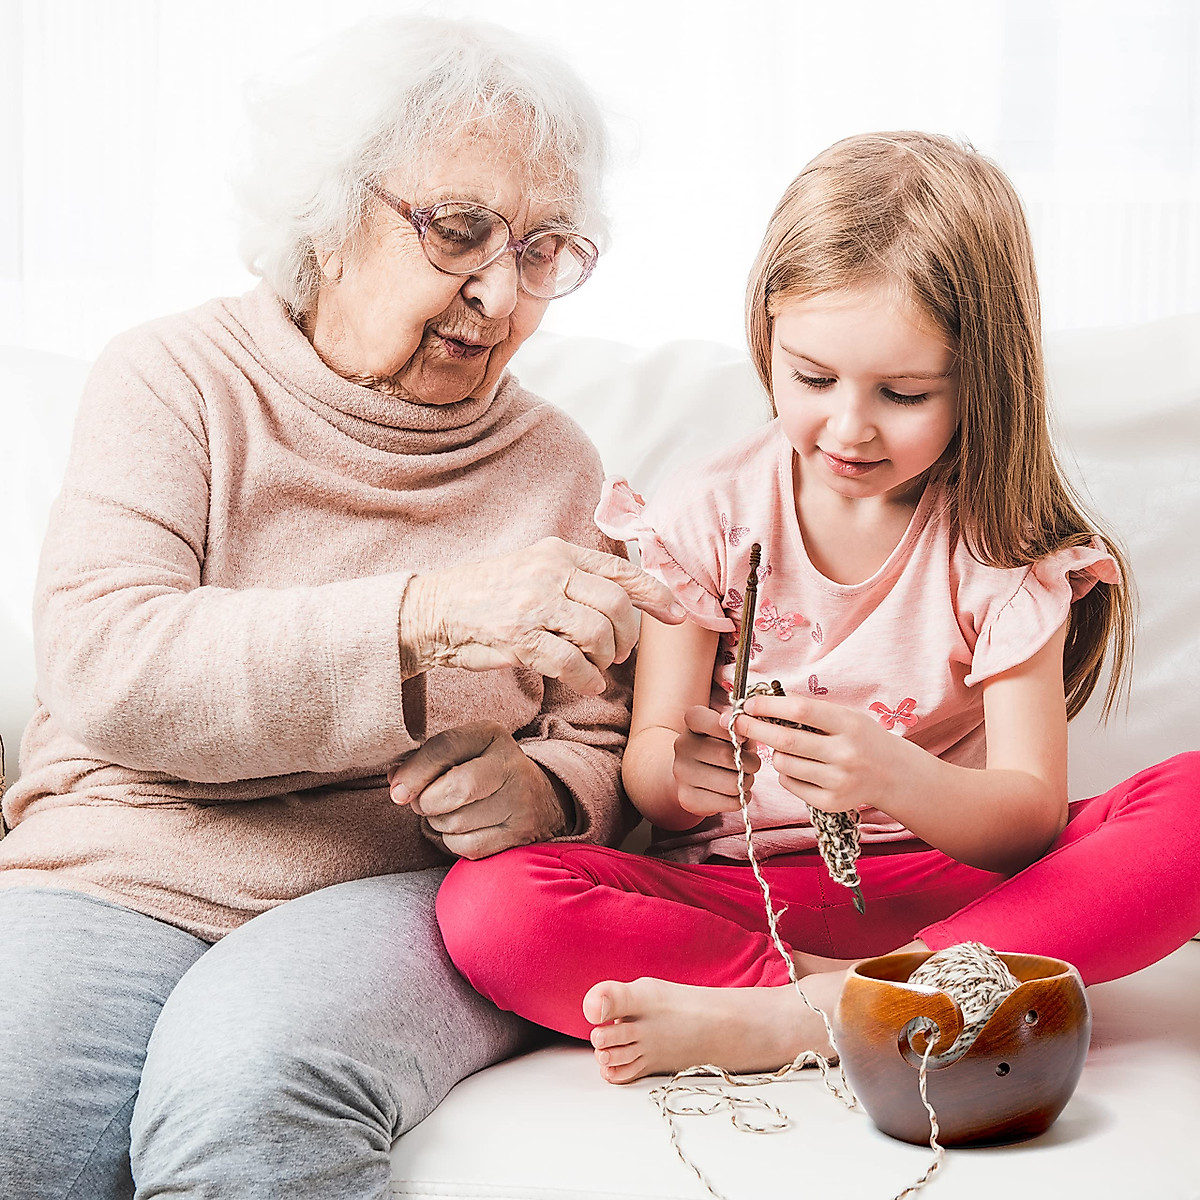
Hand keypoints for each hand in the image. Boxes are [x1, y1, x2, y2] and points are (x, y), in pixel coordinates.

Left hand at [388, 721, 569, 858]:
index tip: (397, 791)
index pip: (444, 748)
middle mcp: (510, 765)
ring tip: (449, 813)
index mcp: (491, 735)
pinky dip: (454, 842)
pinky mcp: (519, 834)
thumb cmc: (483, 771)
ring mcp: (519, 801)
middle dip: (427, 802)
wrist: (540, 798)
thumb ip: (425, 761)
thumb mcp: (461, 752)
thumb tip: (395, 779)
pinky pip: (467, 847)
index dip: (414, 773)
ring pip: (456, 823)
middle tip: (424, 803)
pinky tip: (464, 829)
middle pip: (454, 789)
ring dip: (439, 823)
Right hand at [400, 537, 684, 695]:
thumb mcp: (534, 569)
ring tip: (598, 667)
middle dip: (629, 636)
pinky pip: (571, 662)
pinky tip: (585, 682)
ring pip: (598, 633)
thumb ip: (576, 579)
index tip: (677, 615)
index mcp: (558, 552)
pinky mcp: (519, 636)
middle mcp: (550, 571)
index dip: (656, 594)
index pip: (621, 571)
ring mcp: (533, 603)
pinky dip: (586, 677)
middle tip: (620, 653)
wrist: (432, 609)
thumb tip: (627, 602)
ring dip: (607, 658)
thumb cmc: (487, 595)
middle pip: (617, 605)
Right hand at [672, 704, 761, 816]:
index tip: (743, 738)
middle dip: (751, 763)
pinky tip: (735, 792)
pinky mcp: (688, 799)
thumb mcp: (731, 729)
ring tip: (743, 778)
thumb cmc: (722, 746)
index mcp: (692, 722)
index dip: (730, 727)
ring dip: (748, 782)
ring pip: (732, 783)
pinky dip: (741, 798)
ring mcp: (681, 773)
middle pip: (726, 755)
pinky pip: (731, 802)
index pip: (704, 718)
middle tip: (752, 764)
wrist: (691, 774)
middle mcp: (682, 745)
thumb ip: (741, 725)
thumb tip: (745, 731)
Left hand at [732, 694, 921, 814]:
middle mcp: (845, 754)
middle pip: (785, 741)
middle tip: (735, 722)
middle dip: (754, 729)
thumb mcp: (845, 716)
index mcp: (848, 725)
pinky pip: (790, 784)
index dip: (769, 706)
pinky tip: (800, 767)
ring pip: (783, 765)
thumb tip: (762, 704)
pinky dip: (785, 774)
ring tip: (784, 748)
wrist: (893, 774)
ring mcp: (838, 781)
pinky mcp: (831, 802)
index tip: (748, 703)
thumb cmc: (861, 738)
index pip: (800, 711)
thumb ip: (810, 712)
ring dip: (773, 753)